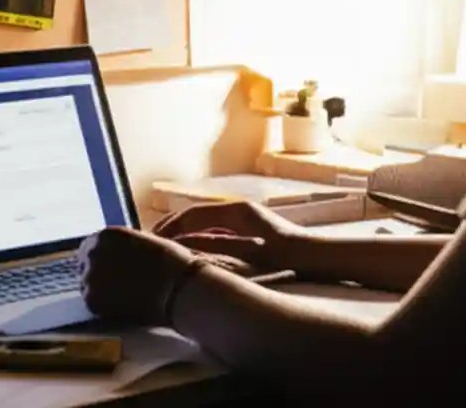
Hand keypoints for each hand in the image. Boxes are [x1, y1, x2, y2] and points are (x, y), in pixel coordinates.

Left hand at [77, 227, 196, 324]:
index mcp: (106, 234)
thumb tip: (116, 257)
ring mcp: (89, 276)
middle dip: (97, 273)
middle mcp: (93, 252)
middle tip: (113, 285)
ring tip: (120, 297)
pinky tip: (120, 306)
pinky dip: (103, 306)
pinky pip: (92, 303)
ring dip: (99, 290)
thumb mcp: (143, 242)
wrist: (177, 286)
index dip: (100, 258)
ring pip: (87, 285)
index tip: (108, 268)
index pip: (91, 246)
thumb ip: (123, 247)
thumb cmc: (170, 263)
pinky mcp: (92, 300)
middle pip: (84, 265)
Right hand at [154, 201, 306, 272]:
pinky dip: (199, 238)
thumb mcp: (244, 252)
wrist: (314, 257)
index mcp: (235, 210)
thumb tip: (180, 244)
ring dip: (185, 233)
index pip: (193, 214)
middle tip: (151, 242)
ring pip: (205, 223)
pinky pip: (216, 230)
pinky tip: (192, 252)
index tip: (152, 239)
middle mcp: (237, 209)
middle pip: (197, 216)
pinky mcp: (248, 229)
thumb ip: (212, 247)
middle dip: (173, 228)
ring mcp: (243, 218)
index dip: (171, 227)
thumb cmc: (283, 255)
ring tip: (166, 248)